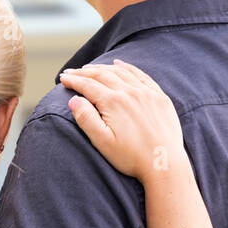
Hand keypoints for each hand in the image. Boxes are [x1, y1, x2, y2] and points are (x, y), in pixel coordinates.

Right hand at [59, 59, 187, 182]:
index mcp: (114, 102)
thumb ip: (86, 119)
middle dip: (83, 72)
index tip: (62, 79)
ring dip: (102, 68)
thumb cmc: (131, 157)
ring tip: (89, 68)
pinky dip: (127, 67)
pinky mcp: (159, 96)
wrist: (164, 163)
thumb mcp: (102, 142)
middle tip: (70, 72)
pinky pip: (140, 75)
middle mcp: (130, 92)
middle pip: (102, 75)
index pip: (88, 85)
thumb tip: (74, 100)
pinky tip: (118, 64)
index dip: (73, 81)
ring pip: (120, 72)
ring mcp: (146, 92)